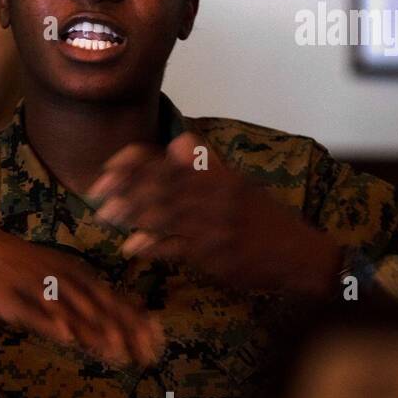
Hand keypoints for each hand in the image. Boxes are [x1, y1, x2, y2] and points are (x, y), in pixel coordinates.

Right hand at [0, 227, 161, 365]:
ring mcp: (38, 287)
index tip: (157, 345)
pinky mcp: (13, 297)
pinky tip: (65, 335)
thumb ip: (92, 302)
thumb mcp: (64, 280)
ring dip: (93, 329)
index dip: (135, 323)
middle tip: (143, 355)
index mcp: (78, 277)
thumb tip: (129, 318)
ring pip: (70, 311)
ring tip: (115, 349)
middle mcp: (63, 279)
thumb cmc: (29, 271)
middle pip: (97, 307)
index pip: (113, 302)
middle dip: (122, 331)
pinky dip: (51, 323)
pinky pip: (34, 311)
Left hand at [85, 134, 342, 297]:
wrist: (300, 255)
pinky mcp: (217, 253)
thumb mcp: (239, 185)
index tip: (108, 169)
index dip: (135, 162)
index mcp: (220, 175)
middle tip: (96, 197)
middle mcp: (217, 194)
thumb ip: (206, 166)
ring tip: (106, 217)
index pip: (169, 160)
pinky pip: (177, 246)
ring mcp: (217, 224)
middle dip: (125, 189)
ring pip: (164, 214)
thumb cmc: (264, 220)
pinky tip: (132, 247)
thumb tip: (177, 143)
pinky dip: (152, 245)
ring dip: (131, 215)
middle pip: (161, 185)